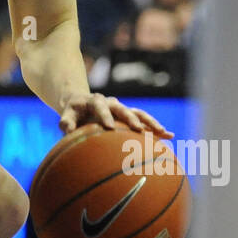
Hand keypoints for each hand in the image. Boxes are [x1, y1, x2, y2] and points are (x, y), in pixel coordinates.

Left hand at [58, 92, 172, 137]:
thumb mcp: (67, 115)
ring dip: (149, 122)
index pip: (100, 106)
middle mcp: (110, 103)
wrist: (82, 104)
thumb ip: (66, 122)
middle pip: (122, 108)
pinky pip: (144, 121)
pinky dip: (155, 128)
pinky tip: (170, 136)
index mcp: (94, 101)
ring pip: (137, 113)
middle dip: (130, 118)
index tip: (109, 127)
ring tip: (163, 132)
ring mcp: (121, 109)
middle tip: (138, 129)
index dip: (105, 115)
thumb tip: (67, 131)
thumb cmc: (73, 114)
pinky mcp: (129, 116)